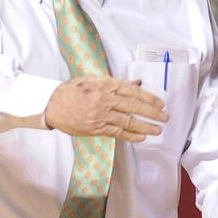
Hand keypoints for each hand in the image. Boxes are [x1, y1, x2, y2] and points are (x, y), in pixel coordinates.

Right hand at [44, 77, 165, 141]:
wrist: (52, 104)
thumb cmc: (73, 91)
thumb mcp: (94, 80)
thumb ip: (116, 82)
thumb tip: (136, 83)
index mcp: (106, 84)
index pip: (133, 91)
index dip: (149, 98)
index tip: (161, 103)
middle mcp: (105, 99)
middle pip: (134, 106)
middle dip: (152, 113)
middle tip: (165, 117)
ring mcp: (101, 115)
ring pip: (128, 121)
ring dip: (145, 127)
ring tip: (158, 130)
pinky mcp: (97, 128)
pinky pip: (117, 133)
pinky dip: (130, 136)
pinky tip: (141, 138)